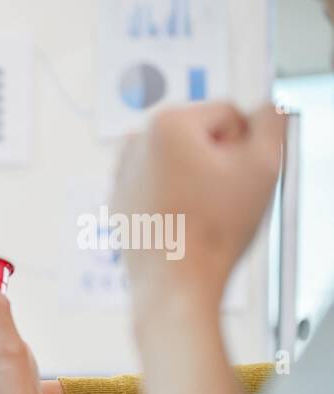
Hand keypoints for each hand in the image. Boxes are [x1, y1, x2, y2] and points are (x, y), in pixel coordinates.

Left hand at [112, 102, 284, 306]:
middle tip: (220, 198)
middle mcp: (136, 142)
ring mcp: (123, 172)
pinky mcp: (121, 199)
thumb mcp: (264, 165)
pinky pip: (162, 186)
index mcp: (166, 124)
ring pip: (183, 161)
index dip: (246, 147)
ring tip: (201, 212)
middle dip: (219, 161)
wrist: (176, 283)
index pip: (230, 115)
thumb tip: (267, 109)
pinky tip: (183, 222)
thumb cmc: (214, 231)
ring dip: (199, 178)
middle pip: (203, 136)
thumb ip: (273, 122)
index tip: (235, 179)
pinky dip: (176, 198)